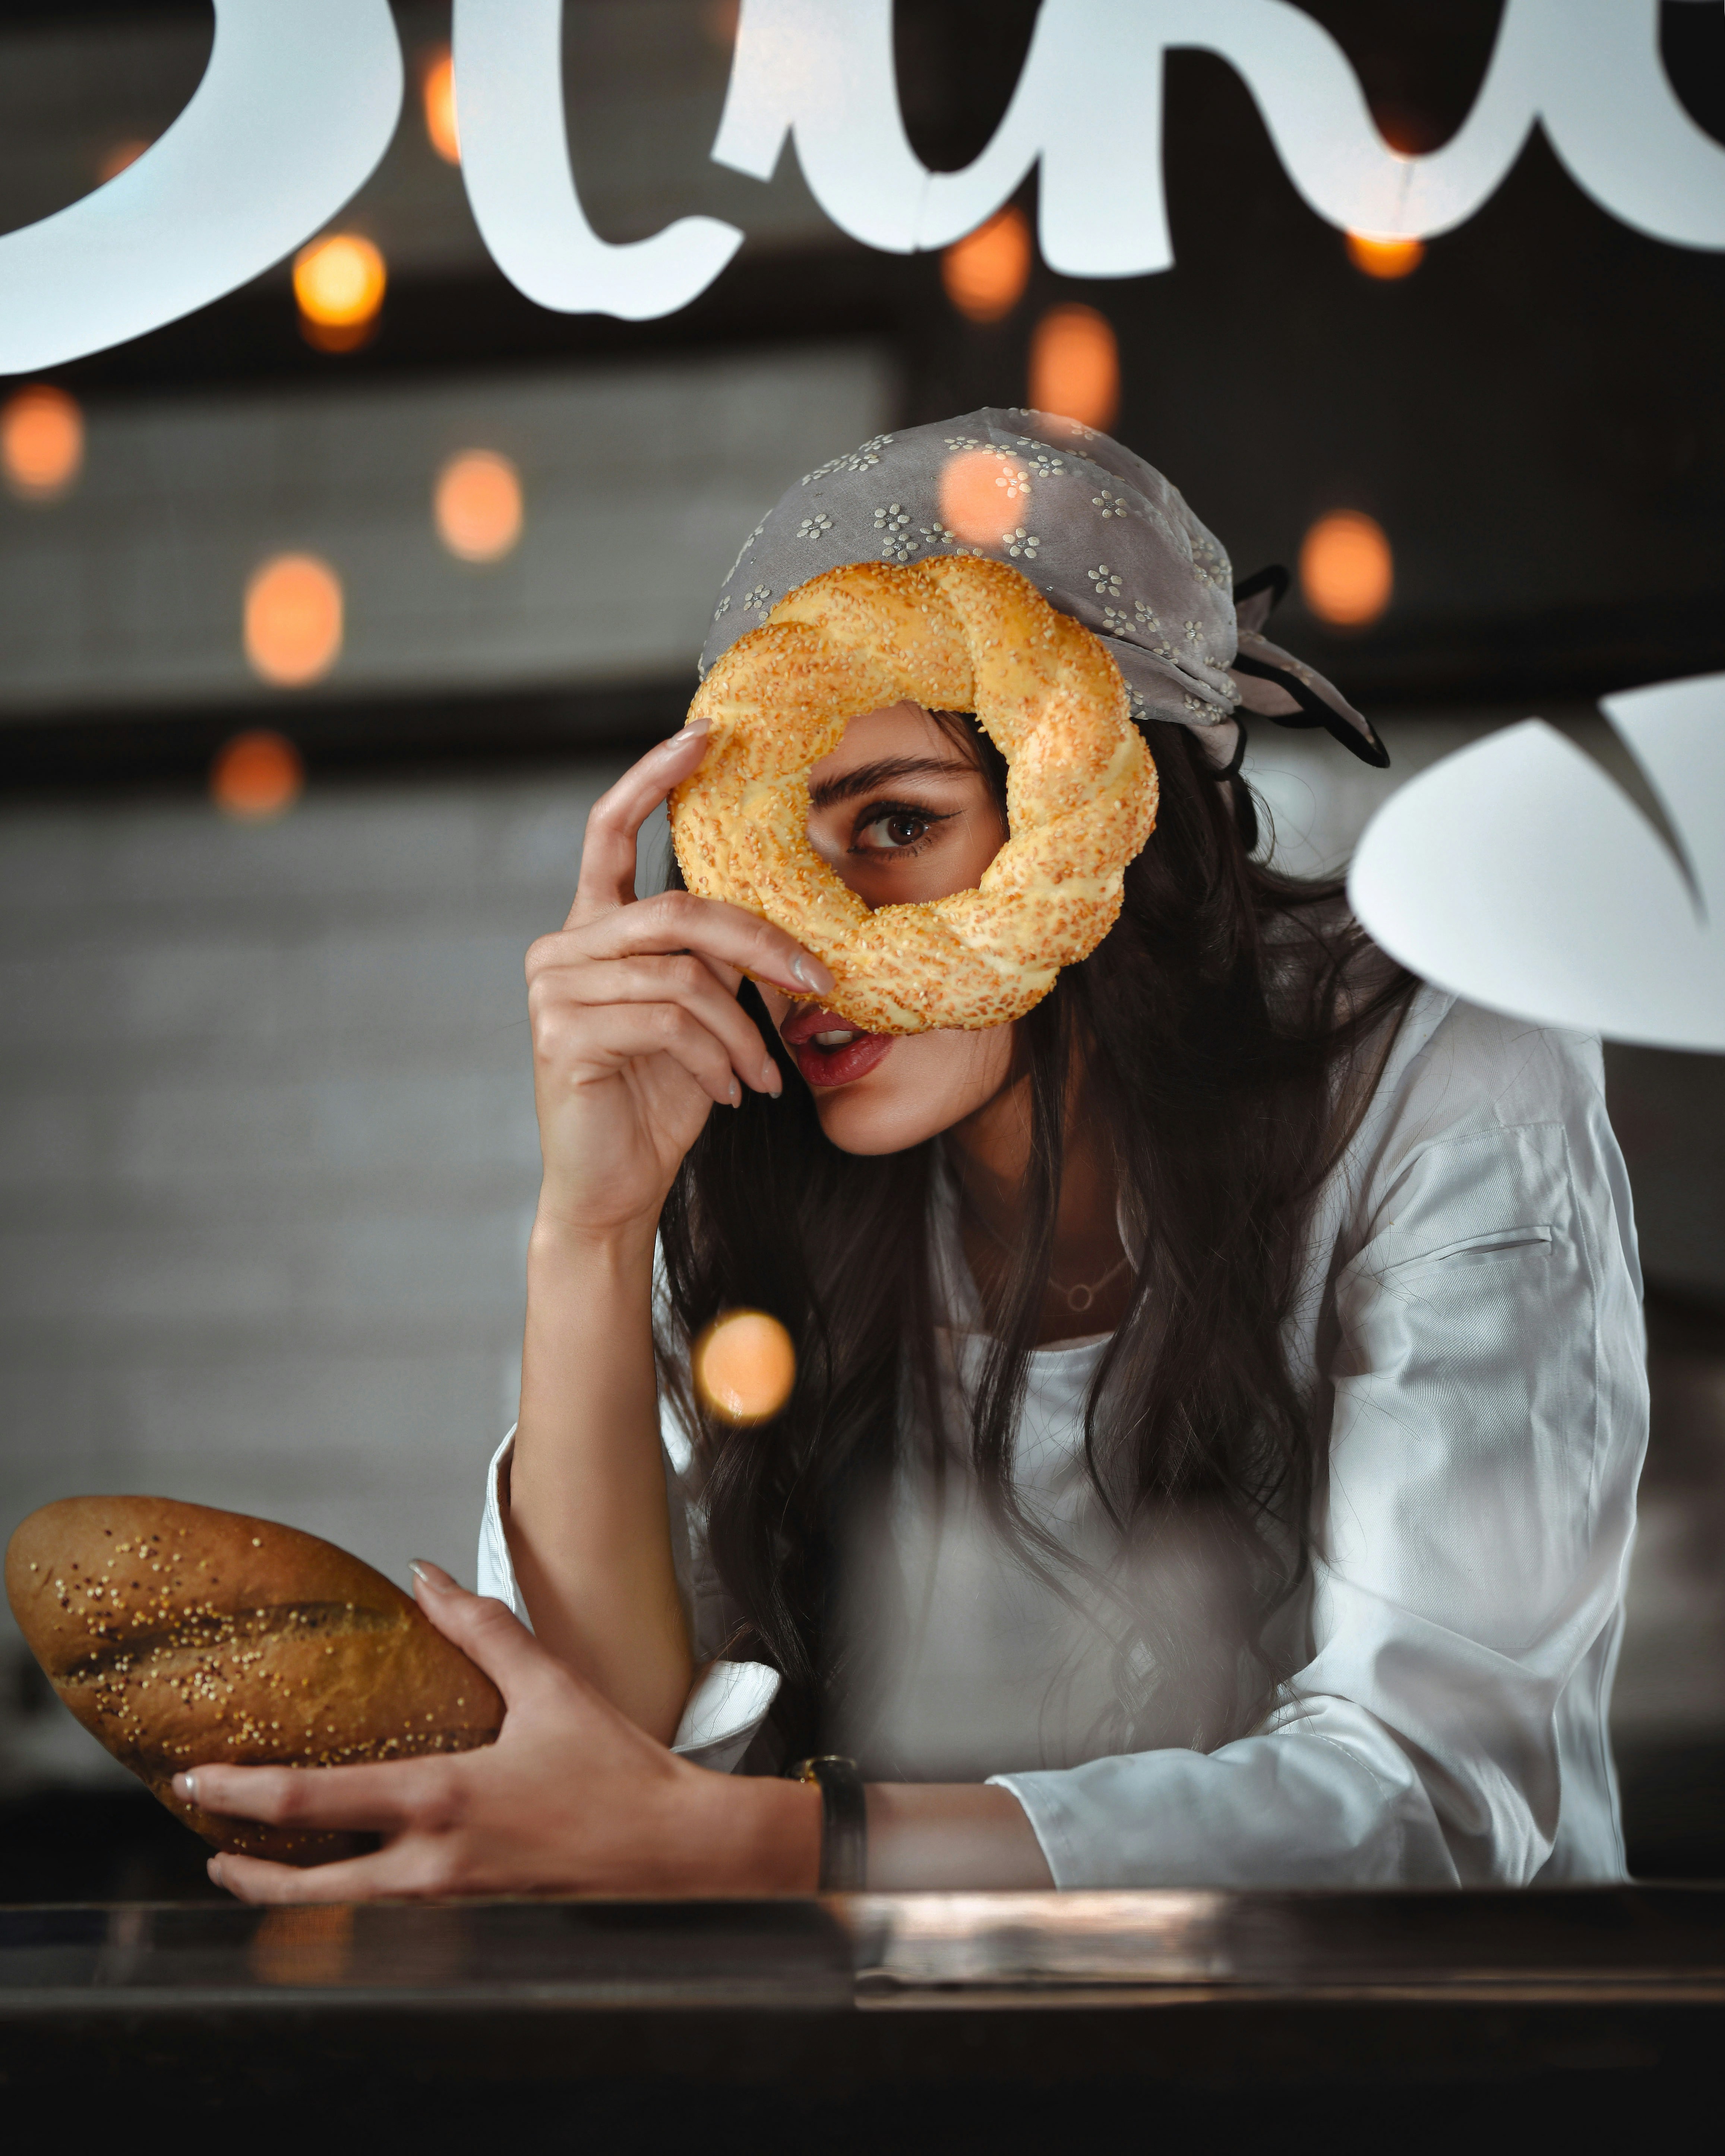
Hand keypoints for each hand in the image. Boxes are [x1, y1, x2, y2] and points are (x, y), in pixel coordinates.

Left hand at [180, 1562, 817, 1902]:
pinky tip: (345, 1865)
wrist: (671, 1848)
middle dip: (245, 1868)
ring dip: (289, 1886)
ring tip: (251, 1862)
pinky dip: (345, 1889)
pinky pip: (385, 1904)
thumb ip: (482, 1630)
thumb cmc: (615, 1770)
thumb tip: (428, 1579)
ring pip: (342, 1904)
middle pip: (307, 1884)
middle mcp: (431, 1859)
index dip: (241, 1792)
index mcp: (442, 1800)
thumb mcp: (549, 1687)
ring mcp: (448, 1893)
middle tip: (202, 1842)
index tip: (195, 1780)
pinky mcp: (469, 1904)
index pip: (312, 1801)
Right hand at [525, 721, 831, 1242]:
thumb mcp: (698, 1017)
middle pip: (677, 910)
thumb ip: (713, 961)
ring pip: (682, 977)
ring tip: (760, 1079)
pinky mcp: (561, 1035)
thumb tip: (772, 929)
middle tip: (818, 983)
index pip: (610, 830)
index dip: (654, 777)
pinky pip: (667, 1023)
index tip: (707, 734)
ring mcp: (553, 989)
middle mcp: (561, 946)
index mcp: (592, 929)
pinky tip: (726, 1095)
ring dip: (742, 1033)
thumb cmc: (659, 1100)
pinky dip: (716, 1060)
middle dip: (760, 944)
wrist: (613, 1188)